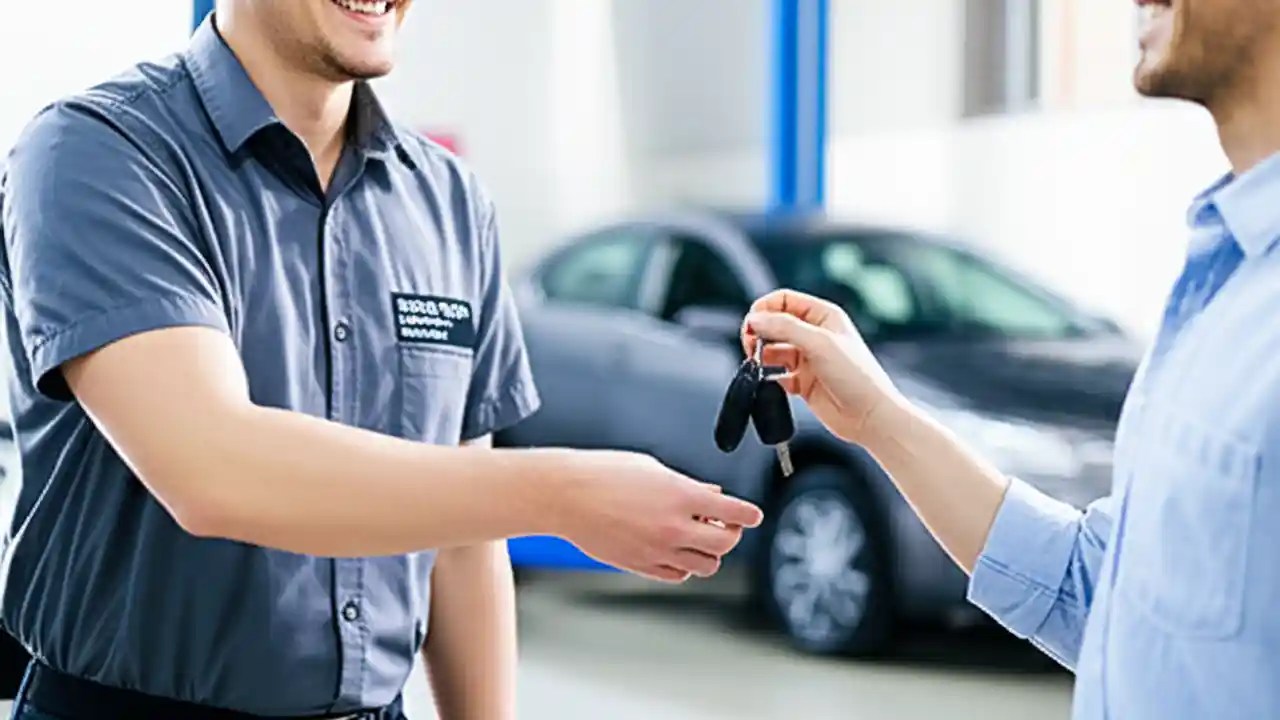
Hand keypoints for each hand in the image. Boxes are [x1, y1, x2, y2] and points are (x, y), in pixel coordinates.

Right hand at [557, 451, 763, 582]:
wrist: (566, 495)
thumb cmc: (604, 474)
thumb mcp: (653, 468)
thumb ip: (688, 485)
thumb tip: (712, 494)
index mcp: (681, 496)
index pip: (735, 512)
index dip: (749, 514)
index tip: (753, 515)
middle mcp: (674, 527)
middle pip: (726, 544)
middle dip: (731, 534)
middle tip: (724, 524)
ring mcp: (658, 550)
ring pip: (707, 565)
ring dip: (709, 552)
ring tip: (698, 537)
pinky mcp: (641, 565)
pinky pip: (678, 575)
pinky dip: (685, 565)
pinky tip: (676, 550)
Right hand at [742, 289, 901, 443]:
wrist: (870, 417)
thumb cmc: (858, 377)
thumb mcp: (820, 343)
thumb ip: (784, 328)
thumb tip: (755, 319)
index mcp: (823, 316)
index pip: (783, 300)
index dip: (764, 309)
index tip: (752, 324)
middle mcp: (814, 335)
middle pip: (774, 324)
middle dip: (759, 333)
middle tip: (751, 347)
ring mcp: (808, 359)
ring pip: (772, 350)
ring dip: (761, 356)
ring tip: (759, 365)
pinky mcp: (803, 382)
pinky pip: (776, 376)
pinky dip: (769, 378)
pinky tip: (771, 383)